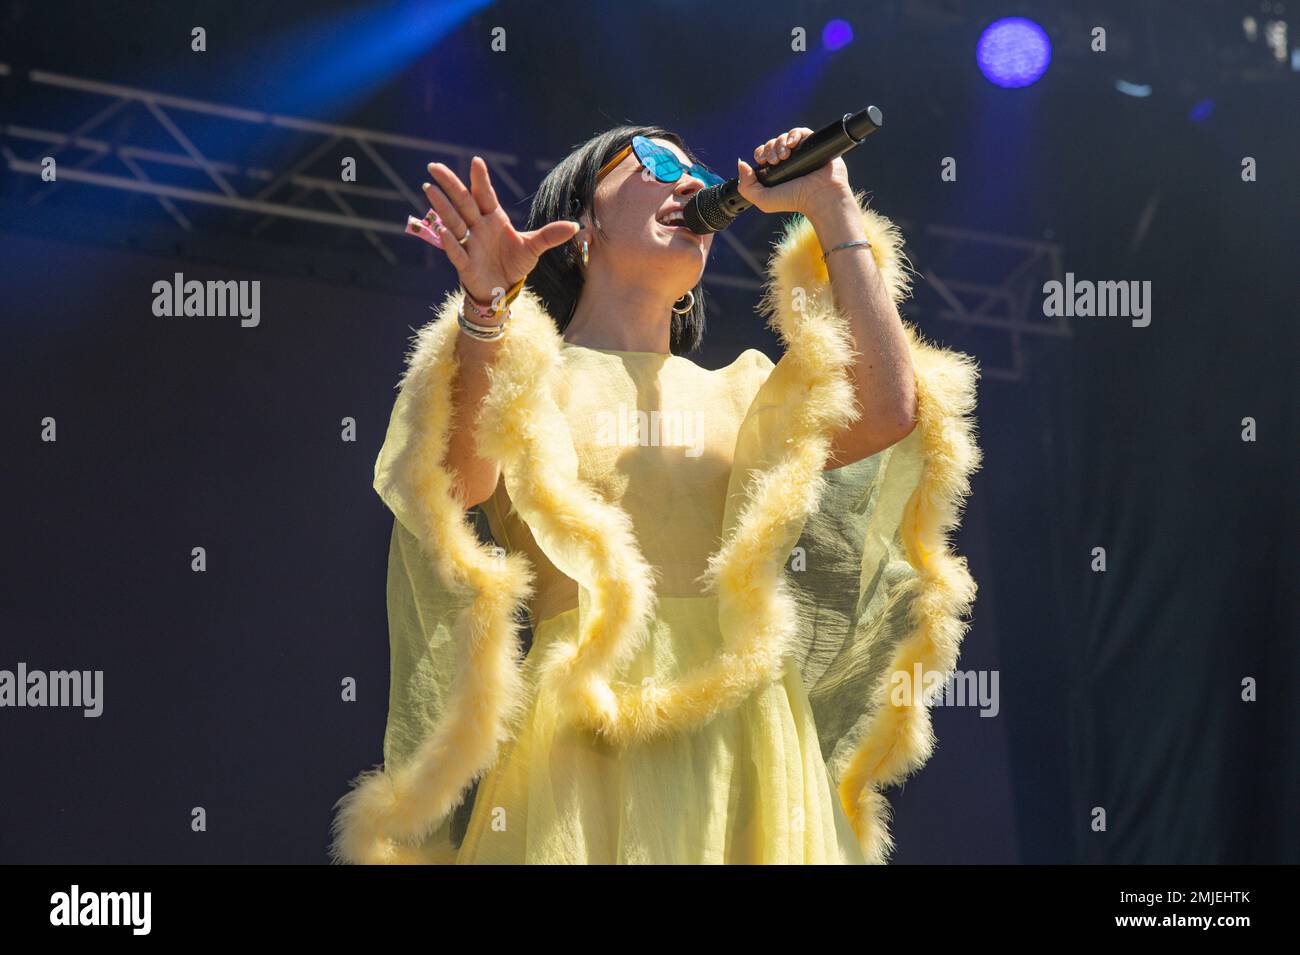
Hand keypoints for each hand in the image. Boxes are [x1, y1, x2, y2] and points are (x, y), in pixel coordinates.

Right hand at [421, 156, 578, 304]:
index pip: (485, 195)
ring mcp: (470, 244)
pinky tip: (441, 230)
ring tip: (429, 189)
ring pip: (453, 222)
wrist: (502, 289)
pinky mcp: (466, 264)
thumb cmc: (514, 263)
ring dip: (442, 207)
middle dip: (450, 184)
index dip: (480, 179)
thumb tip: (575, 226)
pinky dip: (449, 242)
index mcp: (494, 218)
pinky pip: (456, 251)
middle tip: (433, 166)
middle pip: (463, 202)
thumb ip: (550, 235)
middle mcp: (478, 227)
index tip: (476, 161)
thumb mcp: (533, 247)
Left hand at [736, 127, 852, 217]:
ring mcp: (800, 152)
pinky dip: (793, 134)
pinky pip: (800, 132)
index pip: (763, 154)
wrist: (819, 196)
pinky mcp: (813, 145)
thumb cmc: (793, 200)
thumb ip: (746, 186)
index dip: (760, 153)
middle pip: (772, 144)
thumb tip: (741, 164)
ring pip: (784, 137)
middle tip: (776, 161)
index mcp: (776, 171)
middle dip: (770, 149)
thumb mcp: (763, 200)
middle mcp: (788, 161)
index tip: (762, 161)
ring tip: (785, 155)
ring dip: (780, 143)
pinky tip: (792, 143)